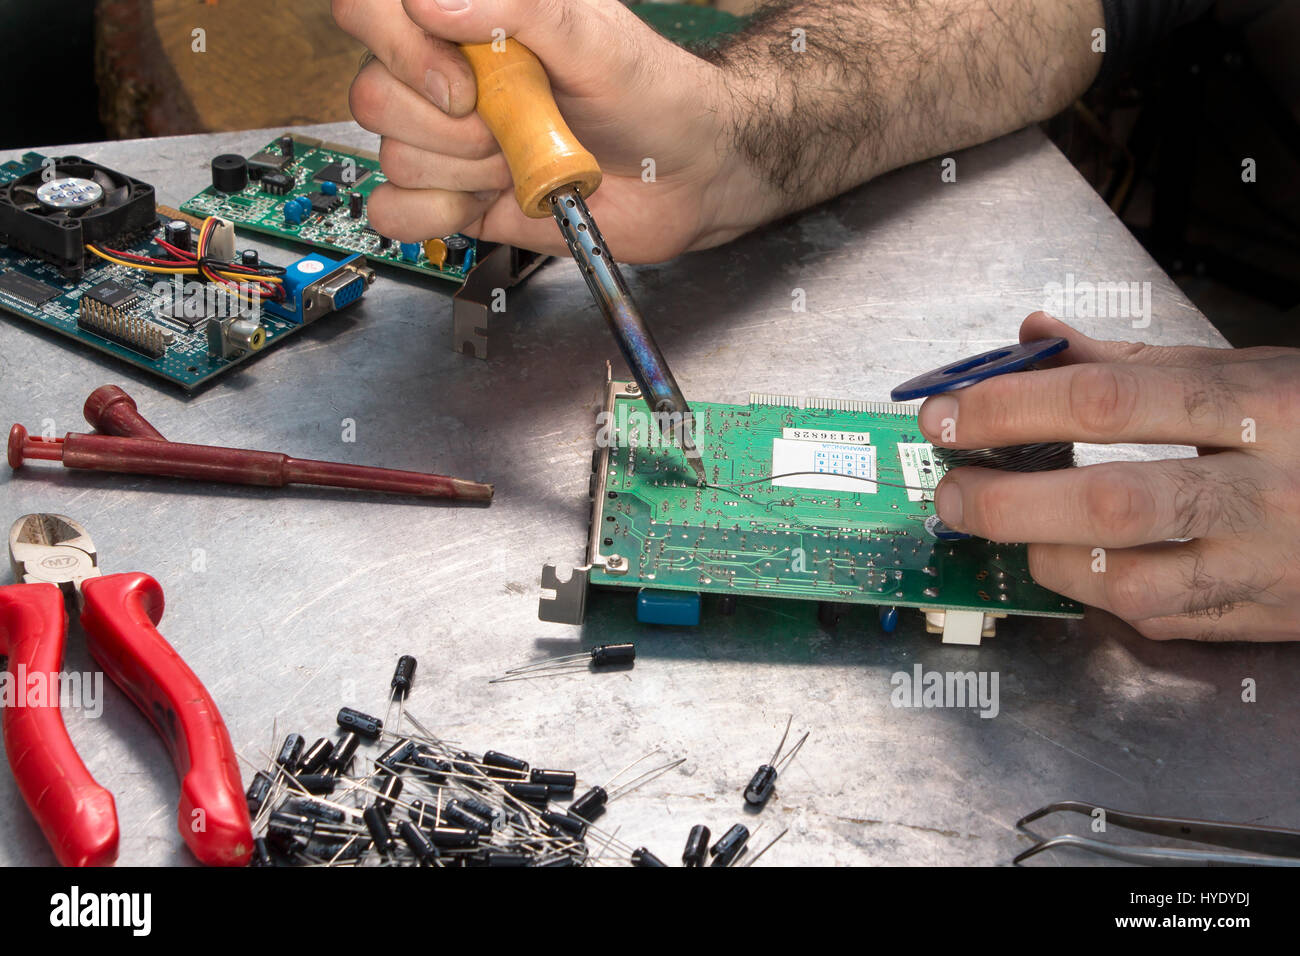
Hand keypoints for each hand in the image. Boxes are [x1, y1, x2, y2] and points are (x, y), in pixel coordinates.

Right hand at [331, 0, 771, 260]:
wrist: (687, 176)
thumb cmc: (651, 94)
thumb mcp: (594, 37)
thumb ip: (517, 7)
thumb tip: (429, 2)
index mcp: (470, 19)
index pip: (372, 10)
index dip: (400, 48)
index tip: (465, 85)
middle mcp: (447, 75)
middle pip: (374, 94)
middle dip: (449, 127)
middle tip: (515, 130)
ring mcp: (451, 140)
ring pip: (393, 158)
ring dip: (463, 173)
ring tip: (522, 164)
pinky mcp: (458, 199)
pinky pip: (395, 212)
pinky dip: (434, 215)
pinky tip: (485, 203)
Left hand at [918, 312, 1299, 641]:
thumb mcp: (1241, 367)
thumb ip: (1130, 358)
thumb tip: (1032, 337)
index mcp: (1255, 404)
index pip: (1106, 400)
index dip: (1010, 407)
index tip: (946, 414)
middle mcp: (1263, 487)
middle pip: (1111, 500)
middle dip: (1006, 499)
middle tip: (950, 490)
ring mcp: (1265, 563)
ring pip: (1131, 580)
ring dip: (1044, 556)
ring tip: (1004, 528)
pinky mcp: (1259, 617)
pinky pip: (1158, 619)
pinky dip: (1096, 594)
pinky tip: (1069, 562)